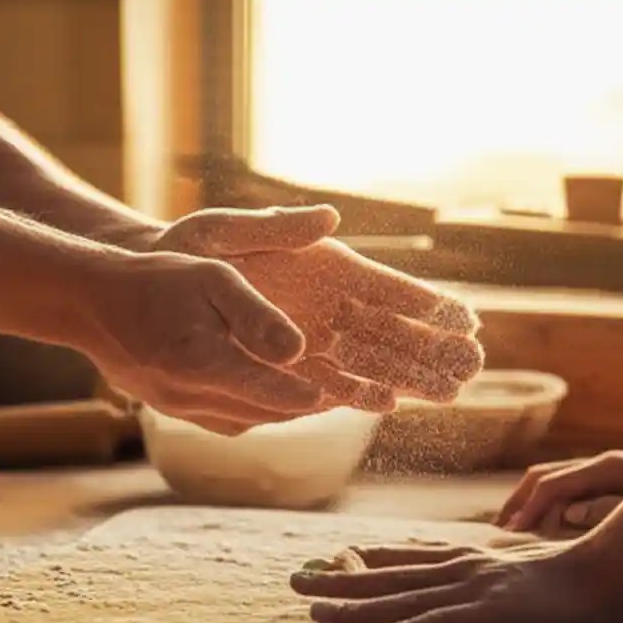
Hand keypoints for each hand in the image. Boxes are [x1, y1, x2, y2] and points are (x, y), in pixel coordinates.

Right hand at [78, 247, 325, 435]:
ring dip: (286, 411)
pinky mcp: (172, 410)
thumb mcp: (212, 278)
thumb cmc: (158, 279)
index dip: (314, 396)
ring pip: (249, 420)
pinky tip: (278, 396)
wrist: (92, 301)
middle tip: (351, 396)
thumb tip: (298, 350)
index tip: (347, 392)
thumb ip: (256, 315)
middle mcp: (189, 396)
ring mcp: (178, 408)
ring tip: (324, 397)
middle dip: (310, 406)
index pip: (271, 392)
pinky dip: (258, 410)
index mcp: (202, 363)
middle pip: (266, 412)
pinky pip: (227, 420)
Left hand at [155, 206, 483, 409]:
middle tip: (476, 364)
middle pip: (393, 330)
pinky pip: (334, 382)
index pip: (388, 288)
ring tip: (455, 389)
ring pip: (373, 361)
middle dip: (434, 348)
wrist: (146, 289)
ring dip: (412, 375)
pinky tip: (395, 404)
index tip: (467, 318)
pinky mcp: (290, 366)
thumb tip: (329, 218)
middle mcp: (327, 304)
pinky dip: (364, 393)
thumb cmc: (185, 252)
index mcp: (324, 267)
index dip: (429, 304)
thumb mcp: (223, 231)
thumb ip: (275, 227)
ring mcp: (312, 338)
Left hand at [289, 540, 618, 622]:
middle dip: (337, 580)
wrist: (599, 569)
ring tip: (318, 611)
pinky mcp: (488, 609)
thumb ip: (482, 566)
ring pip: (401, 599)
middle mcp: (457, 566)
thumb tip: (459, 569)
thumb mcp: (512, 561)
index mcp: (463, 556)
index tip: (324, 562)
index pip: (400, 558)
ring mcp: (470, 586)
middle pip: (386, 576)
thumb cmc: (562, 568)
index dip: (359, 561)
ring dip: (356, 607)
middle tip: (293, 581)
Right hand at [495, 451, 622, 534]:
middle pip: (542, 477)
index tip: (509, 537)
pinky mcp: (611, 484)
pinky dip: (549, 509)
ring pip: (552, 483)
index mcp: (606, 467)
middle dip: (517, 503)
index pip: (550, 485)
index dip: (526, 510)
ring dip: (530, 506)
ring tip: (515, 535)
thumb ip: (608, 512)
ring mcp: (605, 473)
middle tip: (498, 533)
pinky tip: (547, 531)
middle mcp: (601, 465)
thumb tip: (567, 516)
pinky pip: (569, 493)